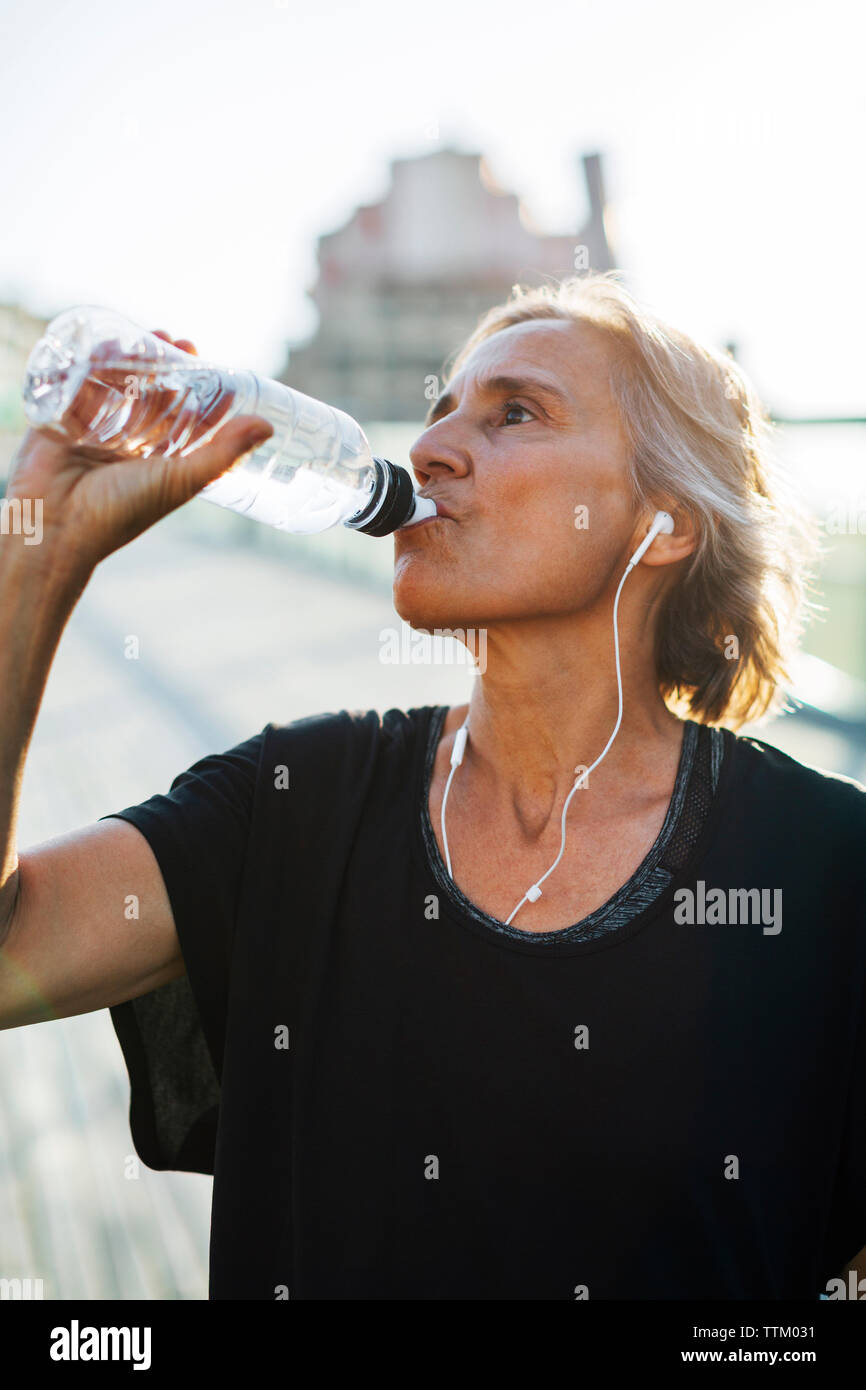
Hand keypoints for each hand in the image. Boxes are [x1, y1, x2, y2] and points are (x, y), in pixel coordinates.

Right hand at [6, 331, 273, 574]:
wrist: (55, 524)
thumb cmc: (120, 512)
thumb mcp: (180, 480)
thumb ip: (222, 454)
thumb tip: (267, 426)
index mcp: (159, 465)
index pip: (189, 423)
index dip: (204, 397)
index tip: (219, 370)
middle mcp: (130, 447)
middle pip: (155, 398)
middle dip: (170, 369)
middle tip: (184, 343)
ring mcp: (96, 432)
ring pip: (121, 386)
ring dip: (137, 359)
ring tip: (156, 335)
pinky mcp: (63, 419)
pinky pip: (81, 383)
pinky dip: (95, 361)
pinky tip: (111, 340)